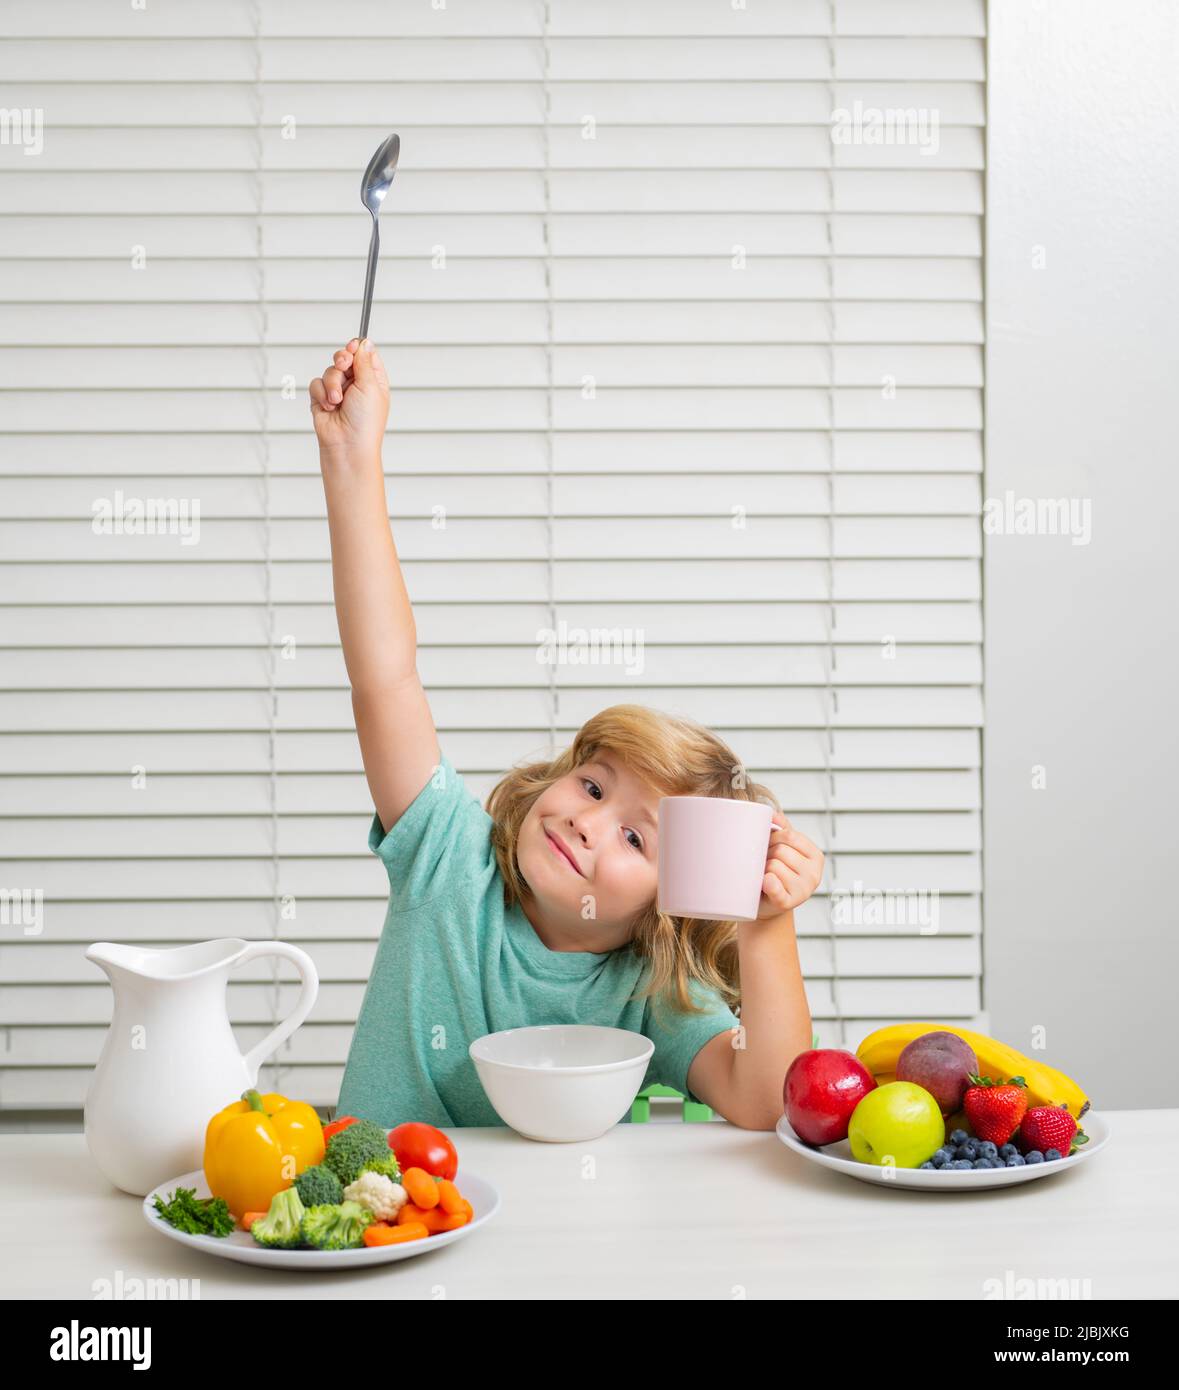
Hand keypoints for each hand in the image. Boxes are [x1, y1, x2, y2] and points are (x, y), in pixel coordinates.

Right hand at [309, 337, 388, 459]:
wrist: (347, 446)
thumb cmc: (365, 422)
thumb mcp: (371, 386)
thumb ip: (364, 361)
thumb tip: (365, 342)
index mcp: (373, 381)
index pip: (365, 355)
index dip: (358, 348)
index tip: (353, 347)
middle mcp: (356, 385)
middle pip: (345, 358)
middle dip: (342, 360)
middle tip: (344, 366)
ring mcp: (339, 392)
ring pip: (329, 370)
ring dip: (332, 383)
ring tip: (337, 400)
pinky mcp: (322, 399)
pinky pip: (316, 384)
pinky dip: (321, 394)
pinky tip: (329, 407)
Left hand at [756, 812, 824, 918]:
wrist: (766, 903)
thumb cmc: (775, 872)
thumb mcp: (783, 848)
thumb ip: (782, 828)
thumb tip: (772, 813)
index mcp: (816, 856)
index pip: (790, 835)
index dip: (773, 836)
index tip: (767, 844)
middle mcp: (814, 874)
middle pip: (780, 850)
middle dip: (766, 854)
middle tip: (763, 862)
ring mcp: (803, 891)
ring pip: (773, 866)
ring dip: (762, 868)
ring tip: (763, 874)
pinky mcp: (788, 903)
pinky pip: (774, 887)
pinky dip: (768, 883)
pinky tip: (765, 882)